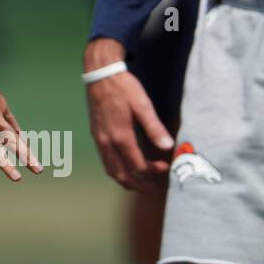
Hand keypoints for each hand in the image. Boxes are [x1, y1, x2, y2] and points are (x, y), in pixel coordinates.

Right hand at [83, 37, 173, 191]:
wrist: (99, 74)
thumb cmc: (123, 87)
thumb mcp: (142, 105)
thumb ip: (154, 127)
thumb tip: (168, 146)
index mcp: (120, 136)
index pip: (137, 164)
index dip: (152, 170)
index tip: (165, 166)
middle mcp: (106, 141)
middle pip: (119, 174)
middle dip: (136, 185)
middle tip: (151, 189)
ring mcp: (99, 138)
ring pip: (109, 168)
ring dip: (124, 179)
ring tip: (139, 182)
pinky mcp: (96, 133)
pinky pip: (105, 159)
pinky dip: (116, 168)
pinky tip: (125, 164)